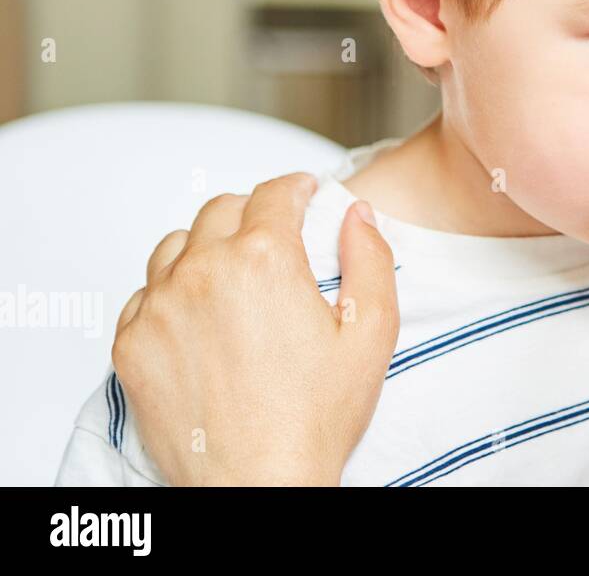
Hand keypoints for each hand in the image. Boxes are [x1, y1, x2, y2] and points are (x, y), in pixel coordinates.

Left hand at [112, 174, 398, 485]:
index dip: (296, 188)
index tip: (304, 195)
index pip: (274, 192)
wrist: (258, 485)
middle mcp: (204, 272)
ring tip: (233, 277)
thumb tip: (356, 214)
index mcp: (265, 259)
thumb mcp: (372, 334)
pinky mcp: (131, 344)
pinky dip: (171, 294)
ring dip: (207, 248)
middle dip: (253, 214)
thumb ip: (371, 258)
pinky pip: (144, 295)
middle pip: (221, 209)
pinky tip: (200, 319)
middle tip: (274, 238)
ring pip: (177, 246)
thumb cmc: (315, 418)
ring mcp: (159, 307)